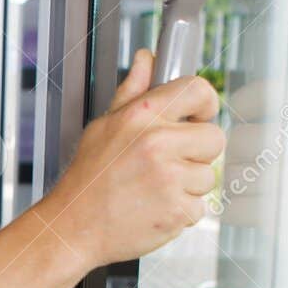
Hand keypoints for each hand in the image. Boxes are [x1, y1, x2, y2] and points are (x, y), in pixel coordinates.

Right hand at [43, 48, 225, 269]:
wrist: (73, 227)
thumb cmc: (87, 179)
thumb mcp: (103, 126)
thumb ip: (132, 92)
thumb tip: (147, 59)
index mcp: (142, 116)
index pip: (198, 91)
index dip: (205, 104)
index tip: (199, 116)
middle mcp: (158, 143)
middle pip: (214, 138)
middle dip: (198, 152)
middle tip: (170, 162)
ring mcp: (170, 179)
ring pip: (207, 176)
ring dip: (188, 185)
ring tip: (154, 189)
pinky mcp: (177, 210)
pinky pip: (199, 207)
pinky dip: (181, 212)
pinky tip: (155, 208)